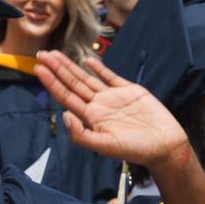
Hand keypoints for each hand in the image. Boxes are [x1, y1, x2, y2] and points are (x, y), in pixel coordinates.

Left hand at [34, 51, 188, 168]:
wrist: (165, 146)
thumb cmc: (135, 149)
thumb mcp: (104, 145)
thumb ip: (80, 134)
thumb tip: (64, 115)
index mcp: (90, 118)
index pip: (65, 96)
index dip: (51, 82)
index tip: (38, 68)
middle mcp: (98, 106)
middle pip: (72, 83)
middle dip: (56, 69)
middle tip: (42, 54)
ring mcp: (113, 97)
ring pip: (87, 78)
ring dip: (71, 66)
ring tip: (56, 54)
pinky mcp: (129, 91)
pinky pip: (111, 77)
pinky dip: (100, 68)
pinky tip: (88, 60)